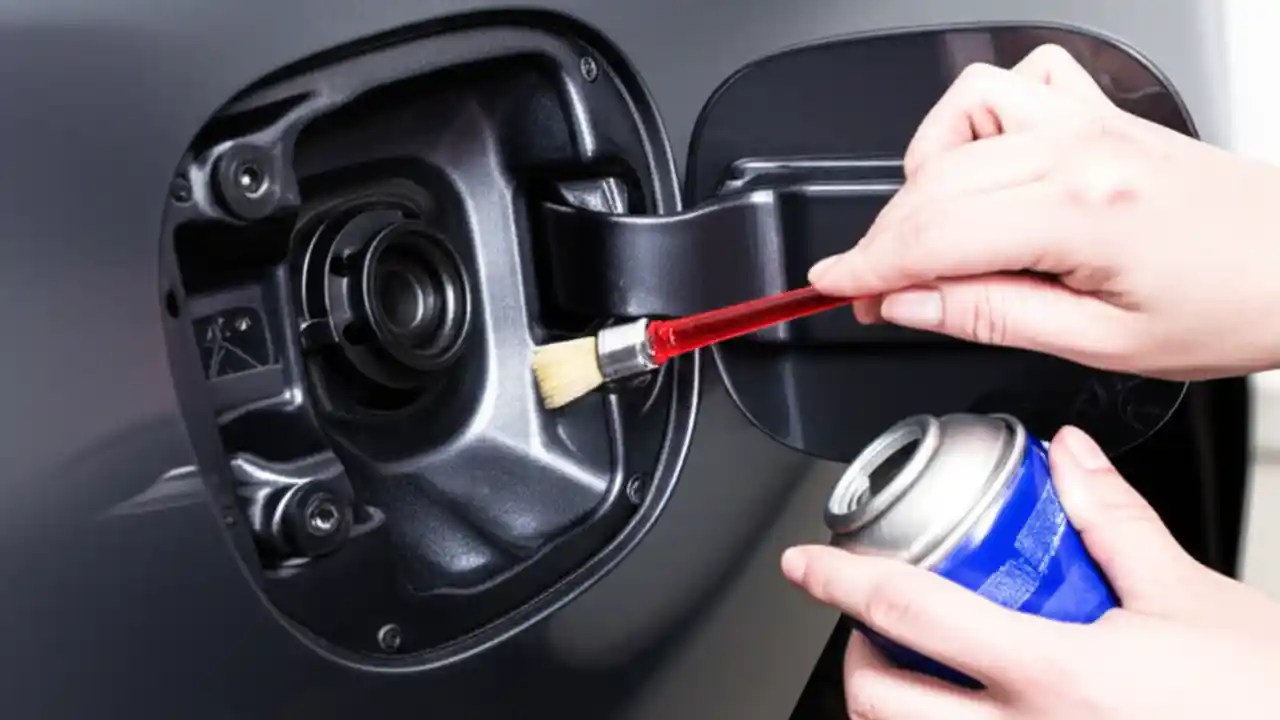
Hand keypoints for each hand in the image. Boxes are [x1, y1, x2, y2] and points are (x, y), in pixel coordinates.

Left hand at [780, 426, 1279, 718]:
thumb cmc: (1265, 701)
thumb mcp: (1191, 602)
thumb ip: (1116, 522)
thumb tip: (1070, 457)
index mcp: (1055, 675)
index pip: (908, 611)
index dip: (838, 578)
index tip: (805, 564)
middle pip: (879, 705)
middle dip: (856, 658)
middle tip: (872, 625)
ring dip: (892, 708)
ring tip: (918, 673)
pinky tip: (972, 711)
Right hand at [807, 44, 1279, 379]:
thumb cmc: (1229, 307)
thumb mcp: (1101, 343)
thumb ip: (992, 315)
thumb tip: (909, 304)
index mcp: (1082, 210)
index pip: (934, 234)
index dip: (869, 267)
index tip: (832, 288)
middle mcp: (1079, 148)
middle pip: (933, 182)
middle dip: (885, 241)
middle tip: (878, 293)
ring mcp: (1088, 119)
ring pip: (960, 115)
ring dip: (926, 175)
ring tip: (937, 232)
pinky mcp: (1099, 112)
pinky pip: (1013, 83)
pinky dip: (976, 121)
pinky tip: (984, 167)